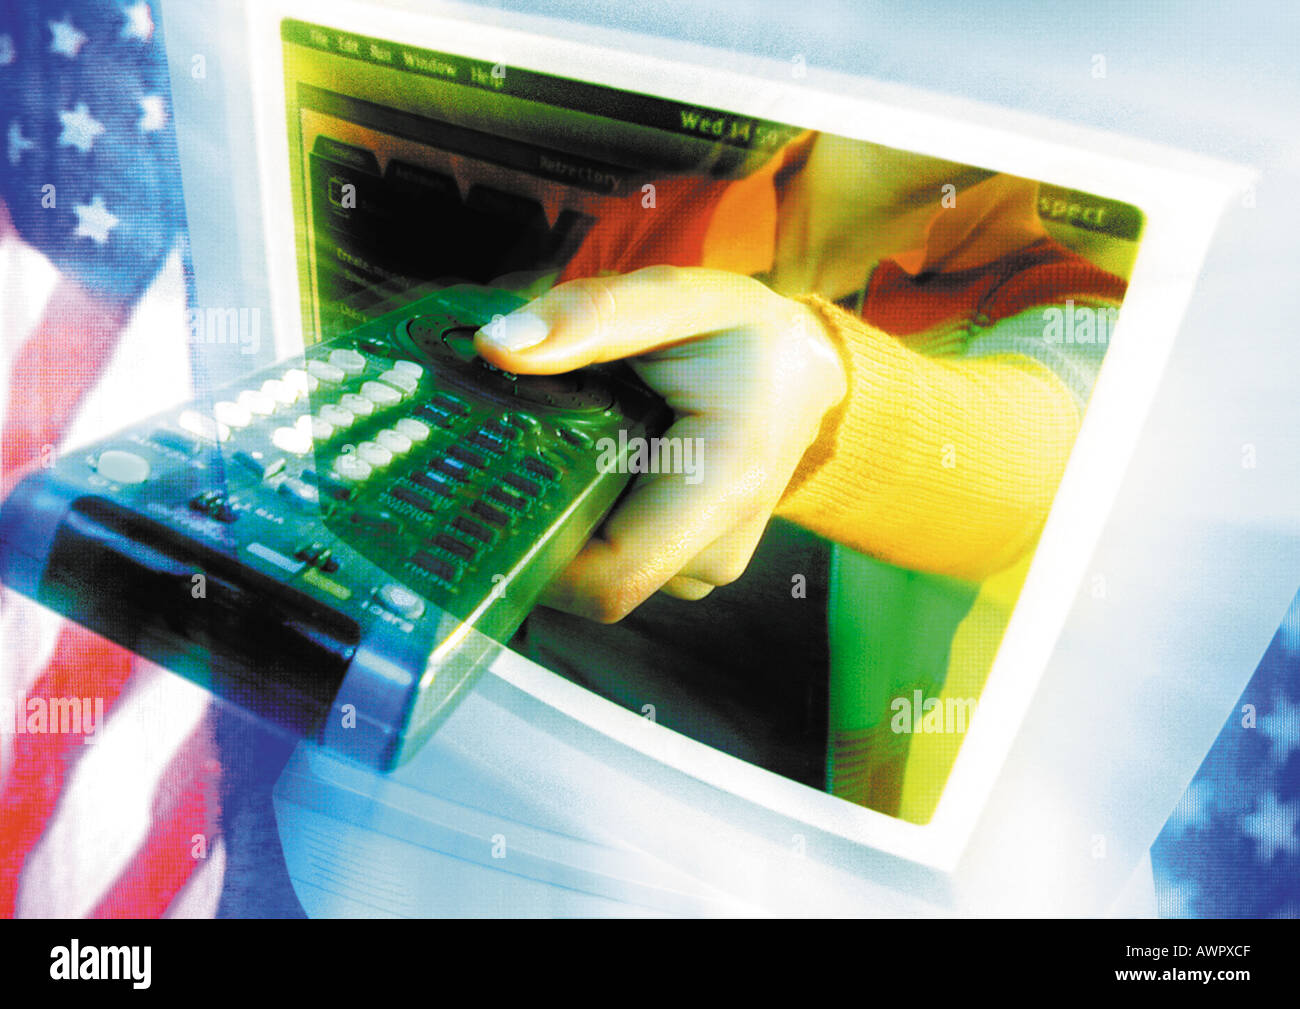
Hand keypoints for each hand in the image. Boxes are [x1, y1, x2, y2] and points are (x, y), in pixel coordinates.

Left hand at [474, 265, 847, 622]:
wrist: (803, 372)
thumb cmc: (745, 335)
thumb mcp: (677, 299)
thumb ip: (591, 316)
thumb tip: (498, 343)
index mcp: (722, 488)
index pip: (609, 580)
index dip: (533, 559)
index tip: (482, 503)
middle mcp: (717, 550)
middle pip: (589, 577)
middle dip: (539, 521)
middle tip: (513, 450)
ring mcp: (703, 569)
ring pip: (596, 570)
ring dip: (565, 515)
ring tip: (572, 444)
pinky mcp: (688, 568)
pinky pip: (616, 562)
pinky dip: (591, 519)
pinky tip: (600, 465)